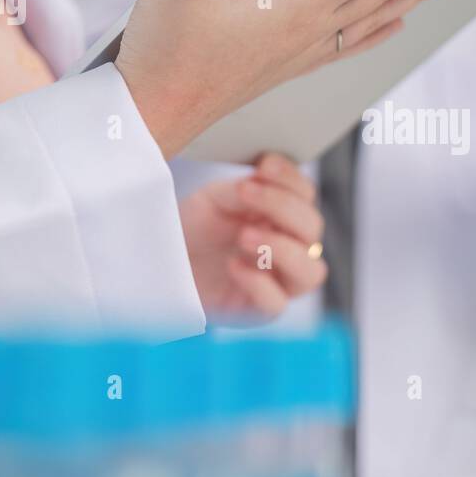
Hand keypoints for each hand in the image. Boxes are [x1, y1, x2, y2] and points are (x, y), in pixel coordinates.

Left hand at [178, 154, 326, 321]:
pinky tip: (233, 265)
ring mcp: (278, 282)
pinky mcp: (259, 311)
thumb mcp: (215, 200)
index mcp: (282, 217)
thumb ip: (245, 190)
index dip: (291, 179)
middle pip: (313, 229)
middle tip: (246, 193)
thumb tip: (265, 177)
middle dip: (283, 206)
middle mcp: (288, 248)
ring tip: (244, 236)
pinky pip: (277, 303)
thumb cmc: (193, 230)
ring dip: (282, 248)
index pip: (306, 196)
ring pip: (311, 272)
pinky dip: (258, 283)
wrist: (162, 262)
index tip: (264, 166)